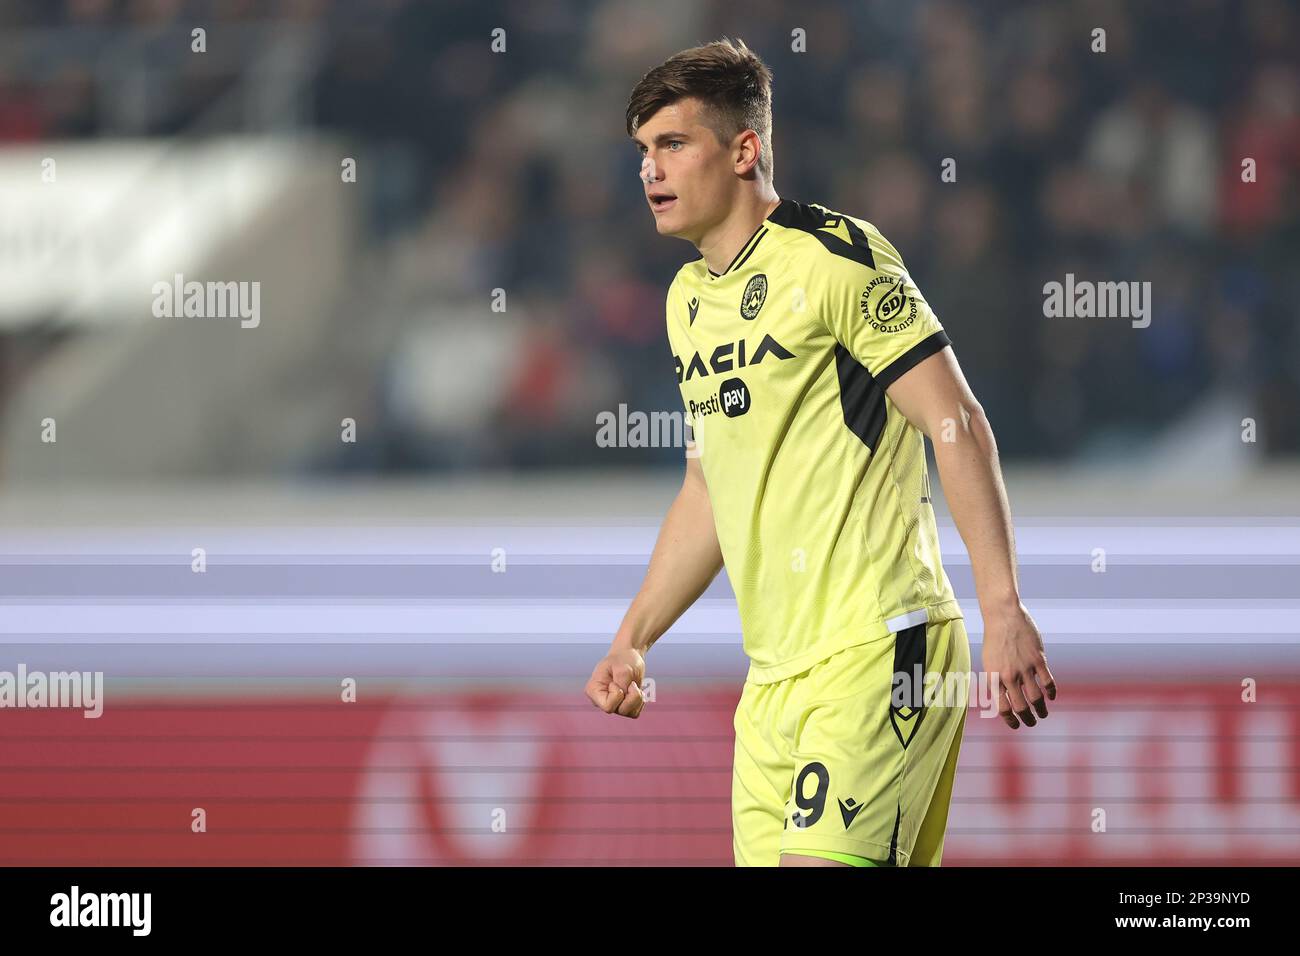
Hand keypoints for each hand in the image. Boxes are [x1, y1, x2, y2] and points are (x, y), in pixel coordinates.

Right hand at [585, 645, 646, 717]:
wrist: (628, 656)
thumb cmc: (622, 659)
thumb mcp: (622, 667)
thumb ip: (622, 683)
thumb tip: (625, 697)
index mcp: (593, 691)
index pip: (608, 707)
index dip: (618, 695)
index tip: (618, 681)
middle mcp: (601, 701)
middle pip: (621, 711)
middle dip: (631, 696)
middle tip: (630, 683)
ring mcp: (612, 705)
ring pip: (630, 713)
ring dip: (637, 698)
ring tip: (633, 685)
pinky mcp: (623, 707)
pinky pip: (635, 713)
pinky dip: (640, 702)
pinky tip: (636, 690)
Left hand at [981, 602, 1056, 728]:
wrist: (1003, 616)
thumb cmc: (994, 639)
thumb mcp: (988, 661)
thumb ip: (995, 680)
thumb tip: (1003, 698)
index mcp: (994, 677)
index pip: (1002, 708)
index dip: (1010, 720)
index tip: (1015, 725)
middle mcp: (1009, 676)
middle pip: (1020, 707)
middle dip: (1027, 719)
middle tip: (1031, 722)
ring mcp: (1025, 668)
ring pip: (1036, 698)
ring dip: (1040, 710)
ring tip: (1042, 714)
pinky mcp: (1038, 659)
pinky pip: (1048, 682)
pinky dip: (1051, 692)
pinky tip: (1051, 697)